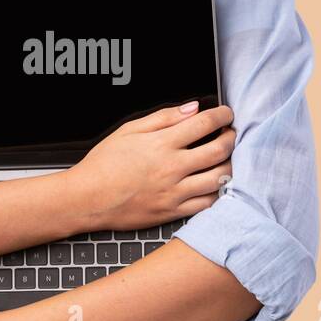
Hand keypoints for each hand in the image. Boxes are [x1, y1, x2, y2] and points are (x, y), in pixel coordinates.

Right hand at [68, 101, 234, 231]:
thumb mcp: (129, 130)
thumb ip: (164, 117)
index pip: (204, 124)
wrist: (88, 198)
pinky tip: (214, 183)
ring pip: (218, 178)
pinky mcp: (173, 212)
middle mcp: (172, 168)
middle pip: (219, 150)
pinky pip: (206, 203)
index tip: (225, 113)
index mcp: (161, 144)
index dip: (221, 115)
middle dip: (231, 138)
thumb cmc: (104, 164)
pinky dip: (217, 192)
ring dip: (229, 164)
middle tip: (230, 133)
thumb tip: (192, 108)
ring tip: (226, 158)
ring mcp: (175, 192)